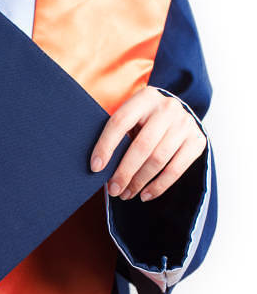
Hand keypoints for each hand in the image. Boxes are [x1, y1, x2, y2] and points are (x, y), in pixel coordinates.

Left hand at [90, 86, 205, 201]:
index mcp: (144, 98)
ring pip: (158, 160)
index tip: (95, 167)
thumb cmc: (144, 120)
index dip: (105, 146)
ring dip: (139, 182)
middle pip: (141, 145)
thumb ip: (119, 134)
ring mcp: (185, 124)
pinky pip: (176, 169)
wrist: (178, 115)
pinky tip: (145, 195)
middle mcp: (167, 108)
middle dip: (124, 172)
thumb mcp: (131, 118)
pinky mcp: (197, 141)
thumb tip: (100, 166)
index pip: (120, 123)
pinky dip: (158, 186)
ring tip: (126, 194)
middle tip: (113, 190)